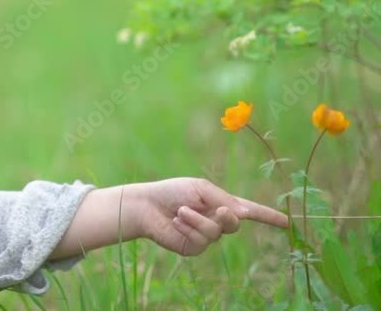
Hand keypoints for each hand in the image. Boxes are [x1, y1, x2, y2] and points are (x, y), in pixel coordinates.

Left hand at [136, 178, 288, 255]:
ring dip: (197, 219)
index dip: (270, 217)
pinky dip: (188, 227)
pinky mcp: (194, 247)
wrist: (147, 205)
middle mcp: (217, 221)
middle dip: (226, 216)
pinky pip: (200, 240)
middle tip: (216, 208)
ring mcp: (206, 236)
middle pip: (235, 224)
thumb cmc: (172, 192)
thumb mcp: (200, 188)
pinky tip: (176, 222)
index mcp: (222, 203)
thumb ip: (222, 199)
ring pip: (215, 232)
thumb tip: (240, 214)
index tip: (288, 222)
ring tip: (180, 211)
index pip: (251, 211)